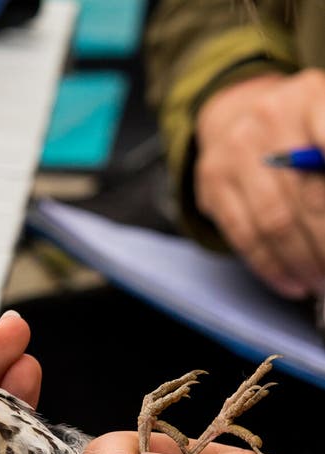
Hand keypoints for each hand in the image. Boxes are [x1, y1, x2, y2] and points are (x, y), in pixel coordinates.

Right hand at [195, 69, 324, 297]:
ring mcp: (236, 152)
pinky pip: (245, 236)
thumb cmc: (297, 129)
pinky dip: (272, 268)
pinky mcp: (213, 184)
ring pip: (275, 223)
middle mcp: (270, 118)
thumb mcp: (324, 125)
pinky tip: (292, 282)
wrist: (234, 114)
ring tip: (319, 282)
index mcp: (310, 98)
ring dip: (302, 262)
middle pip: (309, 196)